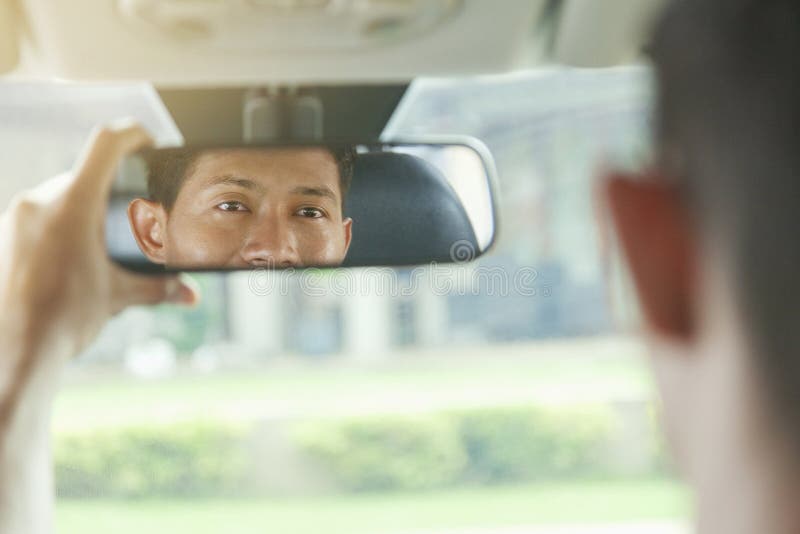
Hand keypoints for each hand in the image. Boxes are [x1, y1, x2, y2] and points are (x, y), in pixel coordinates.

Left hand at [0, 122, 197, 416]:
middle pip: (84, 175)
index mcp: (74, 205)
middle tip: (130, 215)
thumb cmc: (64, 320)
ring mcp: (17, 216)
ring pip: (60, 196)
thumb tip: (190, 294)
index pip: (106, 143)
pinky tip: (71, 260)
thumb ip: (160, 288)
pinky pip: (38, 216)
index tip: (149, 142)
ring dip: (82, 212)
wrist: (15, 350)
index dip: (133, 133)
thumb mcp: (119, 297)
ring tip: (99, 246)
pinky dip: (59, 228)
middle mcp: (40, 200)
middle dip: (109, 191)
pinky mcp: (5, 234)